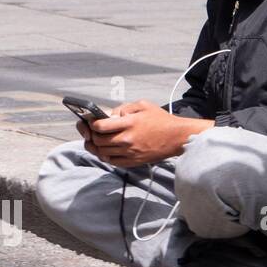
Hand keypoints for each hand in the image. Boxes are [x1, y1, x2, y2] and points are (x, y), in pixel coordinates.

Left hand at [85, 100, 212, 167]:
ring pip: (102, 152)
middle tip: (89, 131)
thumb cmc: (161, 120)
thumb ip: (124, 108)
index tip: (90, 121)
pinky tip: (105, 150)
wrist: (177, 137)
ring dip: (95, 146)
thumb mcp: (144, 105)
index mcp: (129, 123)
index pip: (100, 126)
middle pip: (98, 141)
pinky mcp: (133, 161)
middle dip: (90, 135)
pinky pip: (111, 161)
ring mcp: (129, 152)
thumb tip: (109, 114)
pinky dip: (105, 156)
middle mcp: (127, 139)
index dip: (90, 123)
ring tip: (94, 140)